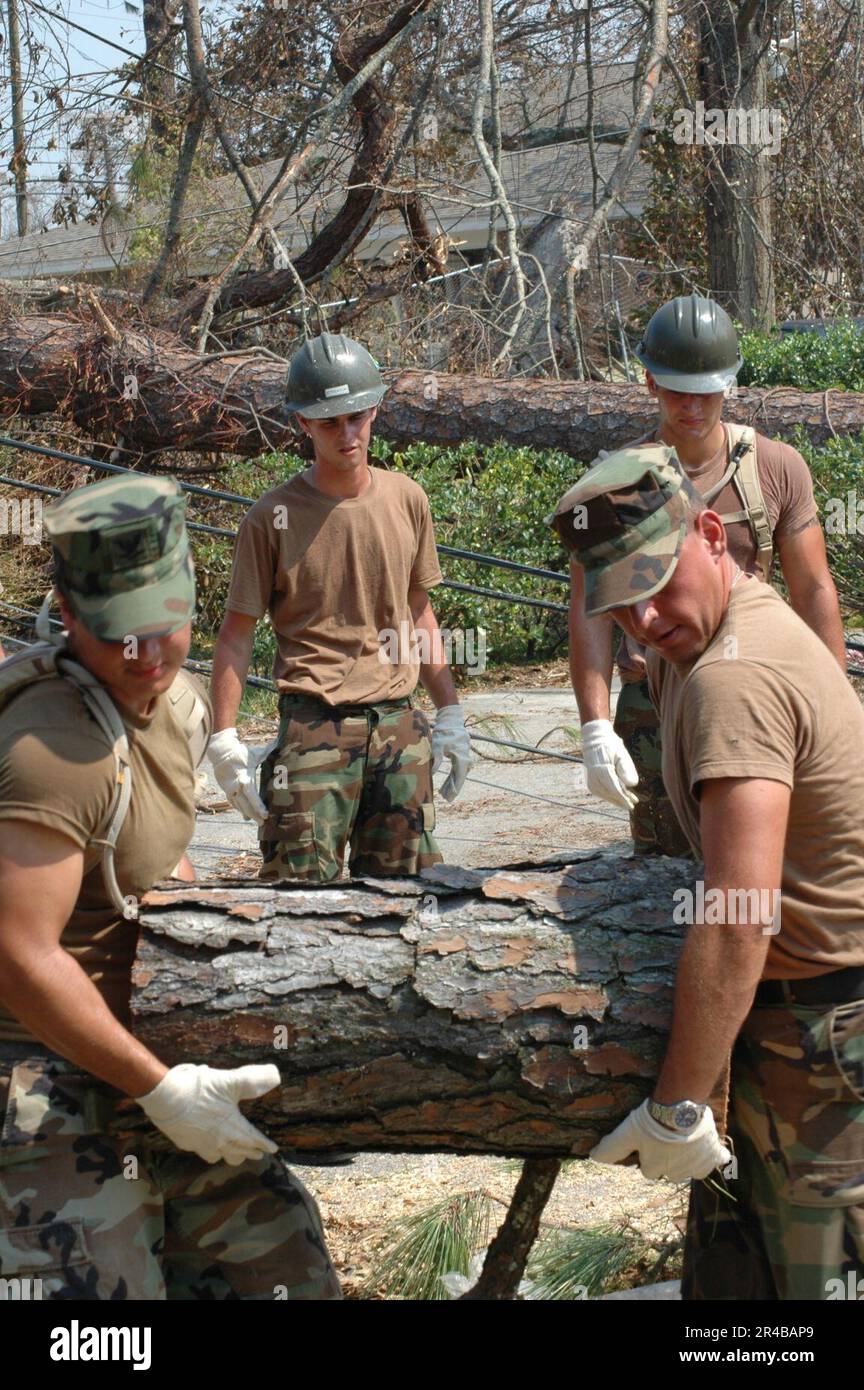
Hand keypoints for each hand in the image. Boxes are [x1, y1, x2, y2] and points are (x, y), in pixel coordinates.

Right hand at [137, 1063, 280, 1165]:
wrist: (166, 1097)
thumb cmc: (200, 1089)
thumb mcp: (230, 1081)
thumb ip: (253, 1081)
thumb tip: (275, 1076)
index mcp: (232, 1127)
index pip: (253, 1139)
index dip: (264, 1144)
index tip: (273, 1150)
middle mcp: (218, 1140)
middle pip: (238, 1152)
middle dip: (250, 1153)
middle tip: (258, 1155)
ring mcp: (201, 1144)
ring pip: (220, 1157)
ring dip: (230, 1156)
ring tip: (235, 1154)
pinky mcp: (186, 1143)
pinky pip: (202, 1153)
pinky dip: (210, 1152)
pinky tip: (208, 1147)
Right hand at [208, 727, 275, 824]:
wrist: (220, 753)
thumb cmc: (241, 753)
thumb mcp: (255, 753)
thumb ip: (269, 750)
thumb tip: (280, 742)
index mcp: (244, 777)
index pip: (251, 795)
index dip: (258, 805)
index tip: (265, 814)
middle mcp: (236, 786)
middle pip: (245, 804)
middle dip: (253, 814)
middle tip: (263, 822)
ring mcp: (230, 789)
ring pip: (238, 805)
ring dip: (247, 813)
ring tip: (256, 821)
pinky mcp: (226, 790)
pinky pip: (233, 802)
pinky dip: (239, 809)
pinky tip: (246, 815)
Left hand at [431, 704, 472, 801]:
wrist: (451, 720)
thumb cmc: (444, 733)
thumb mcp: (438, 746)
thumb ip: (436, 760)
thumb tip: (432, 773)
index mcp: (461, 759)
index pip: (458, 778)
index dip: (454, 789)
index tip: (449, 798)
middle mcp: (465, 759)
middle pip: (459, 778)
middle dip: (453, 789)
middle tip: (446, 799)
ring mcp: (464, 757)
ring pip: (458, 774)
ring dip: (452, 783)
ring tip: (445, 793)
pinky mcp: (461, 755)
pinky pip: (458, 768)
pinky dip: (453, 776)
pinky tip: (448, 782)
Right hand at [580, 718, 638, 810]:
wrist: (595, 740)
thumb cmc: (611, 746)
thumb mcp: (622, 754)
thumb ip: (626, 769)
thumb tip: (632, 785)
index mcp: (602, 770)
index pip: (615, 789)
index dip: (624, 799)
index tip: (633, 804)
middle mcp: (594, 777)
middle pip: (610, 794)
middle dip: (622, 800)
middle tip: (634, 803)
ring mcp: (590, 781)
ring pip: (606, 795)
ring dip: (617, 799)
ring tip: (628, 800)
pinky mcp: (590, 783)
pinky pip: (601, 793)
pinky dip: (610, 796)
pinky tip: (618, 796)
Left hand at [590, 1099, 730, 1181]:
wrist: (681, 1107)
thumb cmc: (651, 1120)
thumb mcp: (627, 1132)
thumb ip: (611, 1147)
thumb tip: (593, 1158)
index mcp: (655, 1168)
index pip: (649, 1170)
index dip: (648, 1156)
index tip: (650, 1142)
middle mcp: (676, 1172)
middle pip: (671, 1171)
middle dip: (669, 1160)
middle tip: (668, 1139)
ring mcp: (697, 1165)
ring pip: (692, 1168)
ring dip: (689, 1158)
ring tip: (685, 1140)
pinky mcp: (714, 1155)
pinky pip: (716, 1160)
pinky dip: (714, 1155)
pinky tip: (710, 1146)